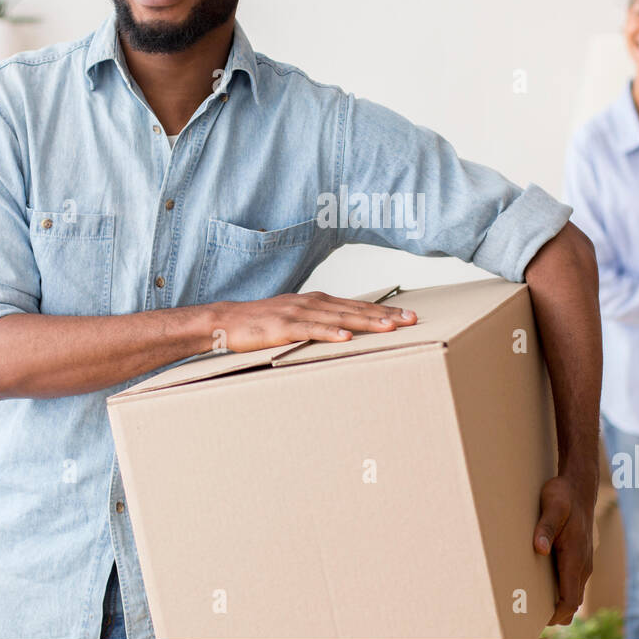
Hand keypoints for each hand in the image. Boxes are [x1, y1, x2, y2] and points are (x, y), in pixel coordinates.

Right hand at [208, 291, 416, 353]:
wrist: (227, 320)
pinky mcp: (283, 326)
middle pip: (355, 309)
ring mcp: (298, 313)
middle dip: (385, 314)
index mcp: (318, 302)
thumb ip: (320, 322)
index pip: (357, 305)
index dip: (384, 310)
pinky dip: (330, 332)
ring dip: (366, 322)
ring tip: (390, 327)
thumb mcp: (296, 319)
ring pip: (339, 317)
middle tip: (411, 319)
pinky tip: (347, 337)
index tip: (408, 315)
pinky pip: (310, 330)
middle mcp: (312, 303)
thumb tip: (346, 330)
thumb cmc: (263, 322)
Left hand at [534, 473, 594, 625]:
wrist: (579, 487)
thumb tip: (540, 548)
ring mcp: (583, 562)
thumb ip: (545, 527)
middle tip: (529, 615)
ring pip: (573, 594)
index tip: (538, 618)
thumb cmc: (563, 496)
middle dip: (555, 614)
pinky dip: (561, 592)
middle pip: (573, 603)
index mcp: (575, 557)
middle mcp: (583, 564)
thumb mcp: (551, 506)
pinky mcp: (579, 558)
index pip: (570, 599)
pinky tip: (541, 586)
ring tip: (531, 603)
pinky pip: (572, 583)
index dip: (556, 614)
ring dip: (558, 604)